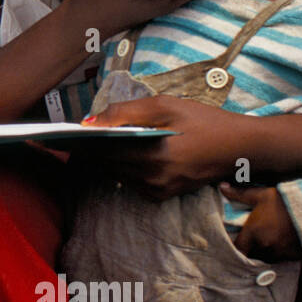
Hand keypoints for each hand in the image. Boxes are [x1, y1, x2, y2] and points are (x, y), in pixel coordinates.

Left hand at [82, 96, 260, 198]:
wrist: (241, 148)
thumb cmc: (204, 121)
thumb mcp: (165, 106)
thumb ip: (125, 113)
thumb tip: (90, 122)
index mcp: (153, 157)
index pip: (103, 153)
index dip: (80, 144)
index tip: (60, 137)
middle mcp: (153, 180)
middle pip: (106, 165)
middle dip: (89, 151)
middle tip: (69, 138)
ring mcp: (158, 191)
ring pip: (117, 175)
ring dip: (104, 160)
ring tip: (90, 143)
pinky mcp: (162, 196)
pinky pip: (131, 181)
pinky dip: (122, 168)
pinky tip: (119, 153)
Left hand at [220, 184, 301, 261]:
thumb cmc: (284, 201)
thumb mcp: (261, 195)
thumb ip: (239, 194)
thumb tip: (221, 187)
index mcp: (253, 233)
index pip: (237, 249)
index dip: (235, 248)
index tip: (237, 243)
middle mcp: (264, 246)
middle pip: (251, 255)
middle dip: (250, 250)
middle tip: (252, 242)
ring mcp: (279, 253)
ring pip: (266, 258)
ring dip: (264, 253)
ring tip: (267, 242)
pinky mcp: (292, 257)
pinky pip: (281, 260)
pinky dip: (279, 254)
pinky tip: (281, 244)